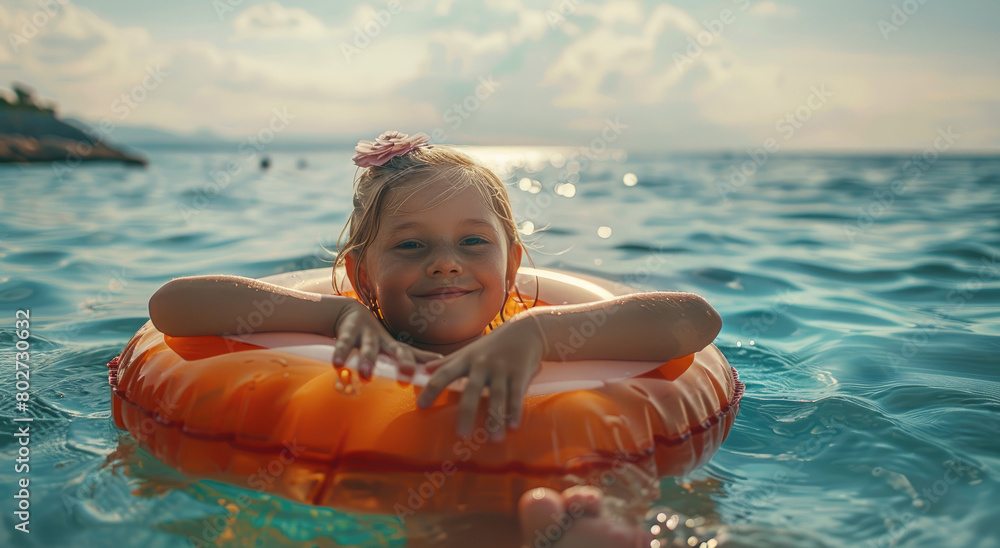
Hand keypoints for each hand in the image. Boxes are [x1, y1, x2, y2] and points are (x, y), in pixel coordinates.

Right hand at [332, 300, 442, 378]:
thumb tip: (414, 383)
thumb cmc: (370, 339)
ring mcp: (366, 335)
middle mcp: (383, 340)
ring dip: (368, 360)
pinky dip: (341, 353)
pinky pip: (344, 344)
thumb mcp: (384, 348)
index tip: (440, 363)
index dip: (425, 358)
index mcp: (392, 346)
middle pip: (396, 349)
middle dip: (404, 361)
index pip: (413, 353)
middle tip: (408, 373)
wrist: (348, 312)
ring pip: (369, 348)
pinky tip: (337, 364)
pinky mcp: (348, 332)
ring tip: (366, 375)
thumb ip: (395, 364)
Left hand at [415, 317, 544, 440]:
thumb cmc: (492, 345)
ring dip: (496, 418)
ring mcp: (502, 369)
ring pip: (498, 396)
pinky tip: (514, 427)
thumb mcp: (468, 350)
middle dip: (467, 411)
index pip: (445, 374)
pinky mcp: (520, 373)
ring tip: (494, 440)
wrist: (525, 330)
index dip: (432, 388)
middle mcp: (482, 364)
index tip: (421, 405)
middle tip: (462, 434)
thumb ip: (447, 362)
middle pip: (473, 389)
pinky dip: (515, 411)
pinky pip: (517, 394)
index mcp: (466, 360)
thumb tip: (423, 370)